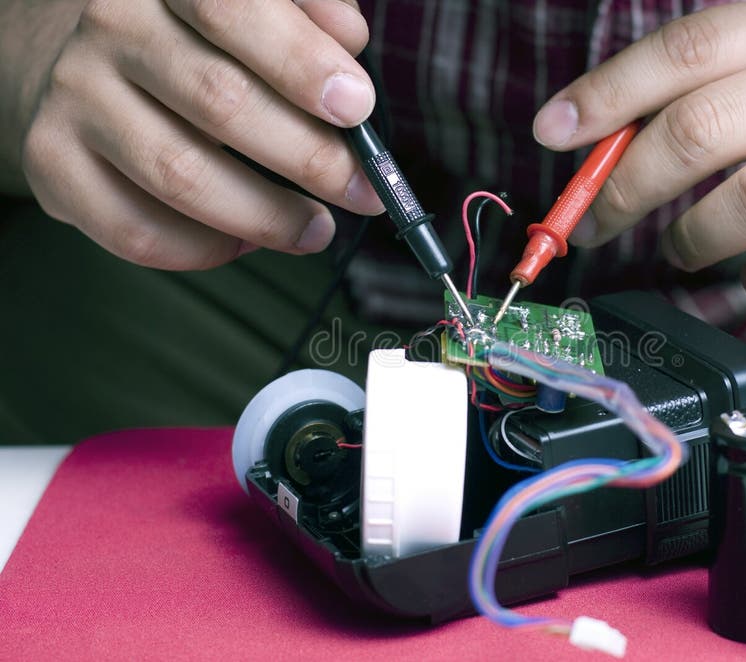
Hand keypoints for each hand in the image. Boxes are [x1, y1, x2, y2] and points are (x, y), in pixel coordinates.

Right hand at [9, 0, 383, 268]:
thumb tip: (348, 44)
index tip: (356, 107)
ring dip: (266, 216)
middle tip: (361, 189)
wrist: (74, 57)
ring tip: (316, 229)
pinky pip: (135, 229)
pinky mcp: (53, 162)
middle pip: (218, 102)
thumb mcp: (251, 5)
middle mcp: (112, 29)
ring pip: (180, 176)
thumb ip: (306, 13)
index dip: (300, 62)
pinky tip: (245, 241)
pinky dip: (203, 249)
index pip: (231, 11)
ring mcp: (77, 97)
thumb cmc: (189, 36)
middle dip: (309, 158)